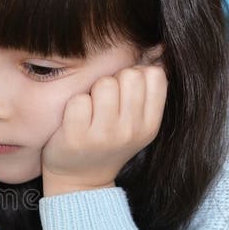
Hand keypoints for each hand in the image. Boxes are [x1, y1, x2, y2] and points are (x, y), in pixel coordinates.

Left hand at [41, 65, 167, 195]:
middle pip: (129, 75)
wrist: (79, 181)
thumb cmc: (107, 143)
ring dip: (93, 91)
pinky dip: (73, 104)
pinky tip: (74, 119)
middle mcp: (131, 131)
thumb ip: (146, 93)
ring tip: (90, 110)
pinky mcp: (76, 137)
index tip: (125, 91)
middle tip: (104, 101)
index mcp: (150, 125)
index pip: (154, 75)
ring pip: (104, 83)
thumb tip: (156, 48)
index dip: (137, 74)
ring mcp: (103, 135)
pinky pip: (78, 99)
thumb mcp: (136, 124)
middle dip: (114, 80)